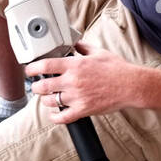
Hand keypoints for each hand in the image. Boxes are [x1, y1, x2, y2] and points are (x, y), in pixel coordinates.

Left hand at [23, 42, 137, 124]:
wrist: (131, 85)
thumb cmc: (117, 69)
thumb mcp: (98, 52)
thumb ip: (82, 48)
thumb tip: (74, 44)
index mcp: (75, 65)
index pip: (45, 65)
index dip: (32, 68)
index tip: (29, 70)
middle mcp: (73, 81)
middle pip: (43, 86)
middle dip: (36, 87)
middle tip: (37, 86)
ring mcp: (77, 97)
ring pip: (50, 101)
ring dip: (45, 100)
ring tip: (46, 98)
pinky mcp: (83, 110)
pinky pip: (62, 117)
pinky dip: (54, 117)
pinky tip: (53, 114)